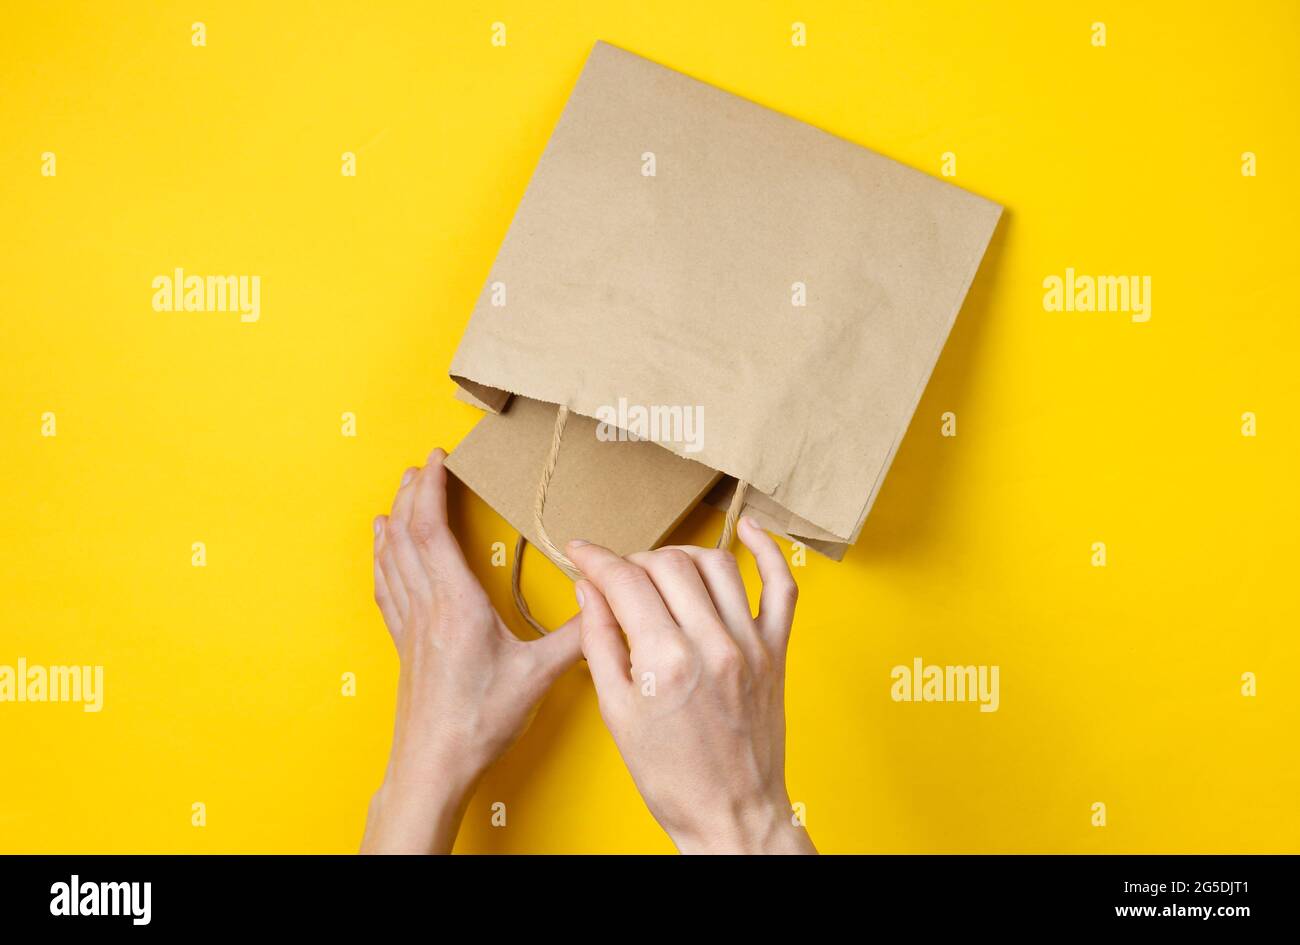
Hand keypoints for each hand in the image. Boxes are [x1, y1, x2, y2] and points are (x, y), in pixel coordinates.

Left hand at [361, 449, 581, 853]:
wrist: (433, 765)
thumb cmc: (481, 721)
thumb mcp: (539, 676)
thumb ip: (576, 636)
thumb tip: (607, 603)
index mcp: (456, 604)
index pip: (432, 530)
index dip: (432, 488)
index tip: (438, 458)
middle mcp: (425, 607)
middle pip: (405, 534)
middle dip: (412, 492)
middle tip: (421, 464)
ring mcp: (409, 626)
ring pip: (391, 557)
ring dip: (394, 518)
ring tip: (399, 492)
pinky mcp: (403, 645)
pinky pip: (386, 586)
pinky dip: (383, 556)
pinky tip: (383, 550)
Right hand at [568, 519, 814, 853]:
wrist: (732, 815)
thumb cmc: (671, 776)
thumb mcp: (616, 714)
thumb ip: (599, 641)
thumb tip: (589, 588)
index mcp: (665, 661)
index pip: (624, 582)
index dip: (595, 559)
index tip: (580, 551)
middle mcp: (711, 642)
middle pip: (667, 564)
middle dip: (634, 561)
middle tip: (619, 578)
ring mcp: (750, 643)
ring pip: (716, 563)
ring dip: (681, 555)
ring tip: (661, 570)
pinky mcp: (777, 651)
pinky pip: (781, 587)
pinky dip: (767, 551)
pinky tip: (747, 529)